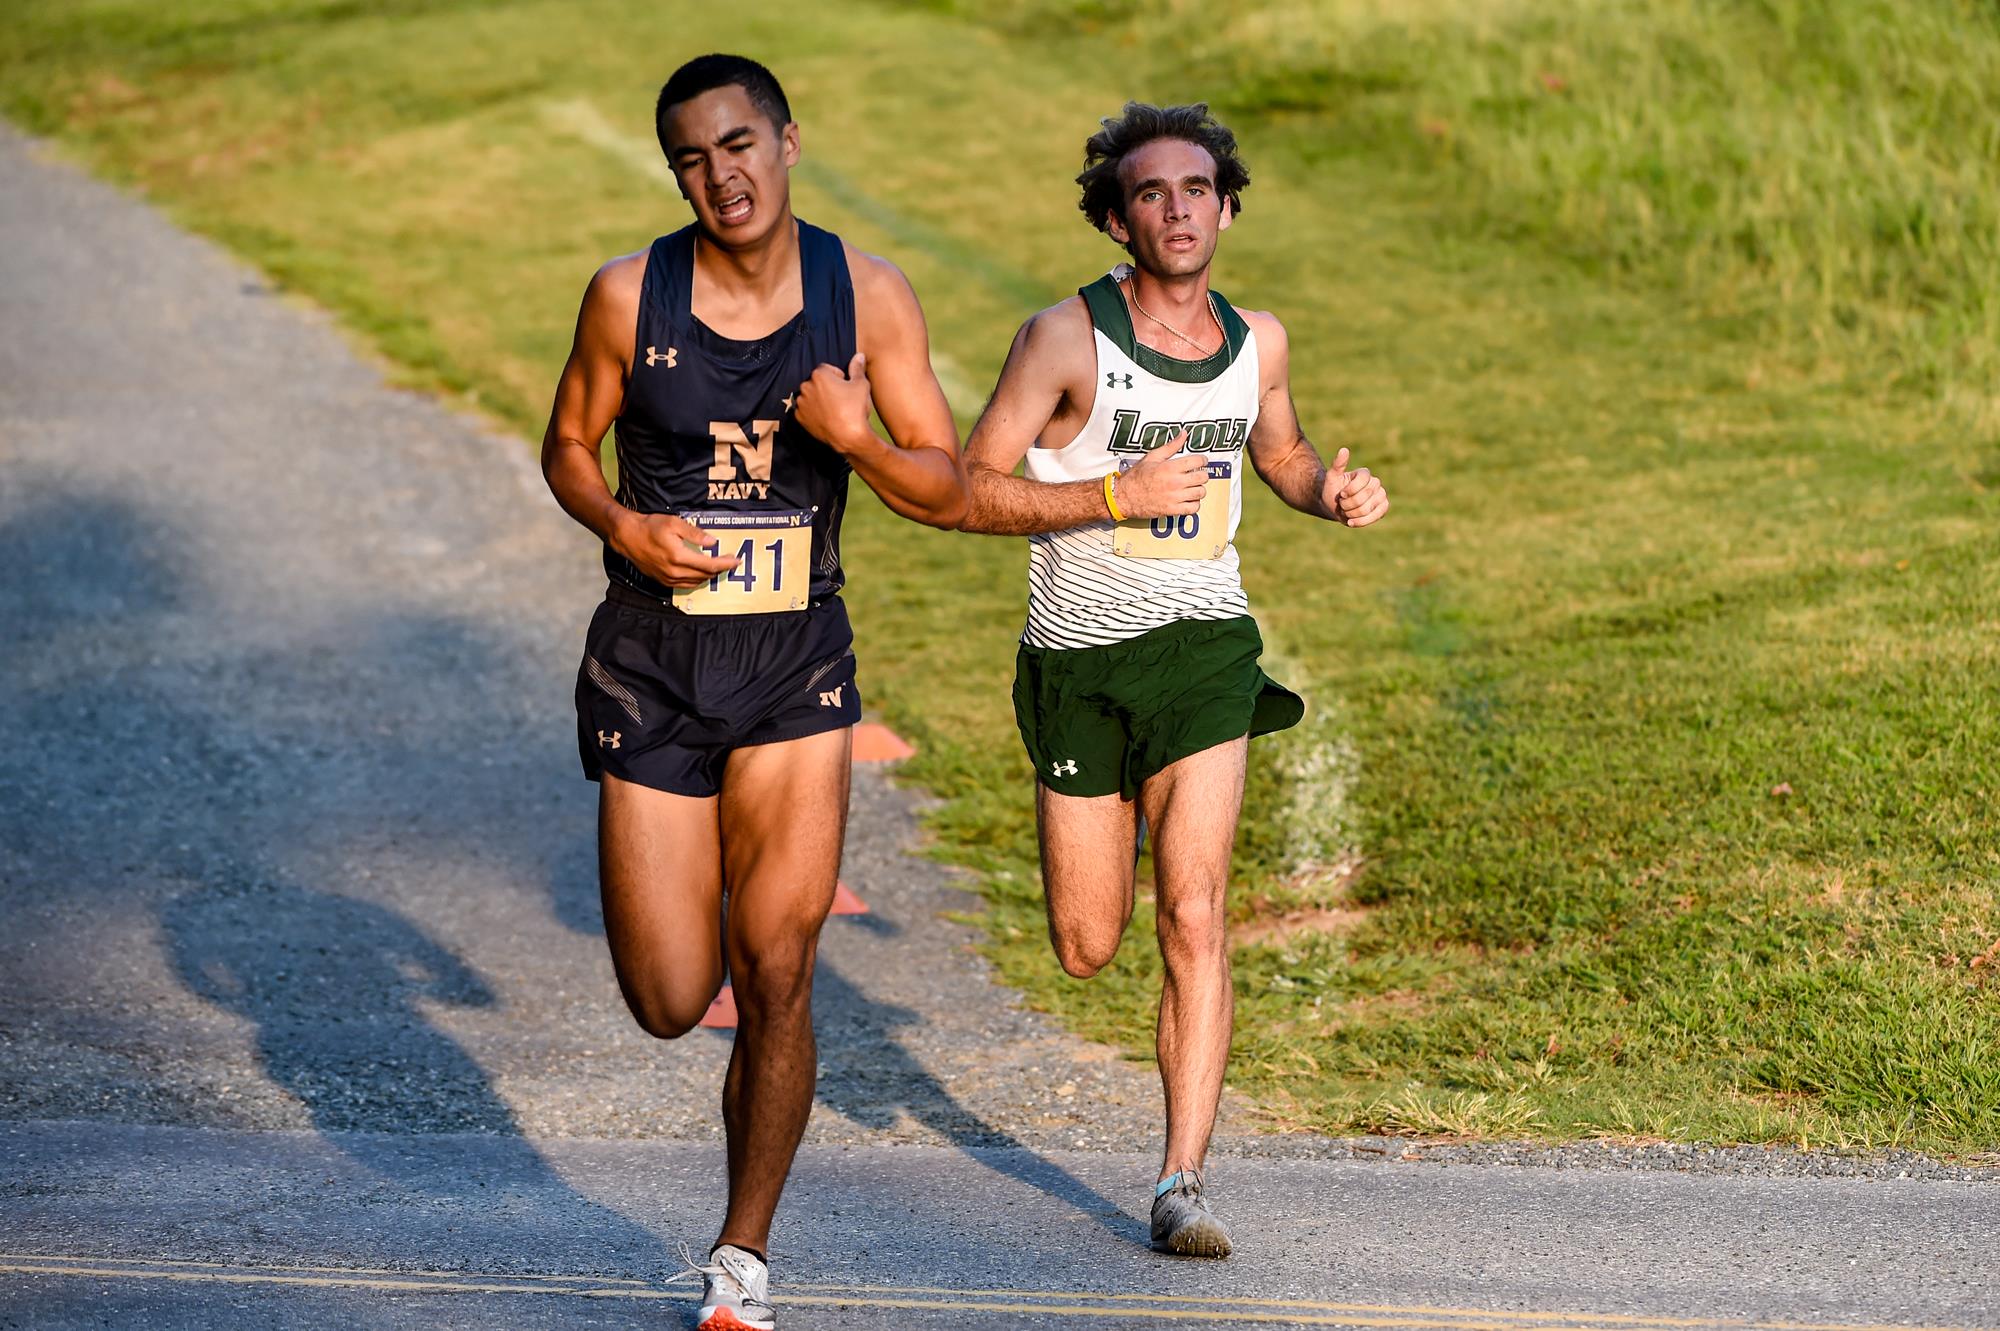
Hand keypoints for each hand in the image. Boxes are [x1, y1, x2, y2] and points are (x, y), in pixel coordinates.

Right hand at [610, 511, 740, 588]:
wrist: (627, 537)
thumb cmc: (650, 526)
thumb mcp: (674, 523)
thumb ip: (695, 534)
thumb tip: (712, 542)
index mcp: (679, 557)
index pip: (709, 565)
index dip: (725, 564)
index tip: (736, 560)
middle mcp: (674, 571)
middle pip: (705, 575)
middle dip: (720, 569)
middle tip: (730, 561)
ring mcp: (668, 578)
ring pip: (696, 582)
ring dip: (709, 575)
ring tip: (718, 565)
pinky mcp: (663, 581)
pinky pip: (686, 584)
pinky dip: (697, 579)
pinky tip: (701, 572)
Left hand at [793, 351, 874, 452]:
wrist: (848, 437)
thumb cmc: (855, 409)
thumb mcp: (861, 385)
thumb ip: (857, 368)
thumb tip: (859, 355)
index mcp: (819, 375)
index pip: (827, 369)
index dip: (838, 377)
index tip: (845, 387)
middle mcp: (805, 387)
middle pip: (817, 382)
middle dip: (826, 387)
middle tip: (841, 399)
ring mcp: (801, 404)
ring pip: (810, 396)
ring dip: (819, 399)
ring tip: (834, 410)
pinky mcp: (799, 418)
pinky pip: (806, 410)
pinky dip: (814, 412)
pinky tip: (827, 418)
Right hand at [1111, 429, 1207, 518]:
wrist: (1124, 496)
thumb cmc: (1136, 477)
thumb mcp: (1152, 457)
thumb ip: (1171, 446)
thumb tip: (1183, 434)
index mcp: (1170, 467)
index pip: (1198, 461)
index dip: (1202, 460)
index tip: (1200, 462)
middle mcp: (1175, 482)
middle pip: (1202, 477)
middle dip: (1201, 474)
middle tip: (1196, 474)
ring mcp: (1175, 497)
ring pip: (1200, 493)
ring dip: (1198, 489)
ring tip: (1192, 487)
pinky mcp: (1172, 510)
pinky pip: (1193, 508)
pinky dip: (1194, 504)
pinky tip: (1188, 500)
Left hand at [1323, 447, 1387, 526]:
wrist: (1333, 505)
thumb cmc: (1332, 489)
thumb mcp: (1332, 477)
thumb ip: (1338, 464)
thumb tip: (1344, 450)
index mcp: (1365, 474)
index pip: (1362, 481)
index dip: (1349, 490)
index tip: (1341, 494)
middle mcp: (1376, 483)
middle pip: (1363, 497)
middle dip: (1348, 504)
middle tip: (1342, 504)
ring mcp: (1381, 495)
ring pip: (1368, 508)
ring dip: (1352, 513)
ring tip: (1346, 511)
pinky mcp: (1383, 507)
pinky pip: (1377, 515)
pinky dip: (1361, 521)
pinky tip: (1351, 522)